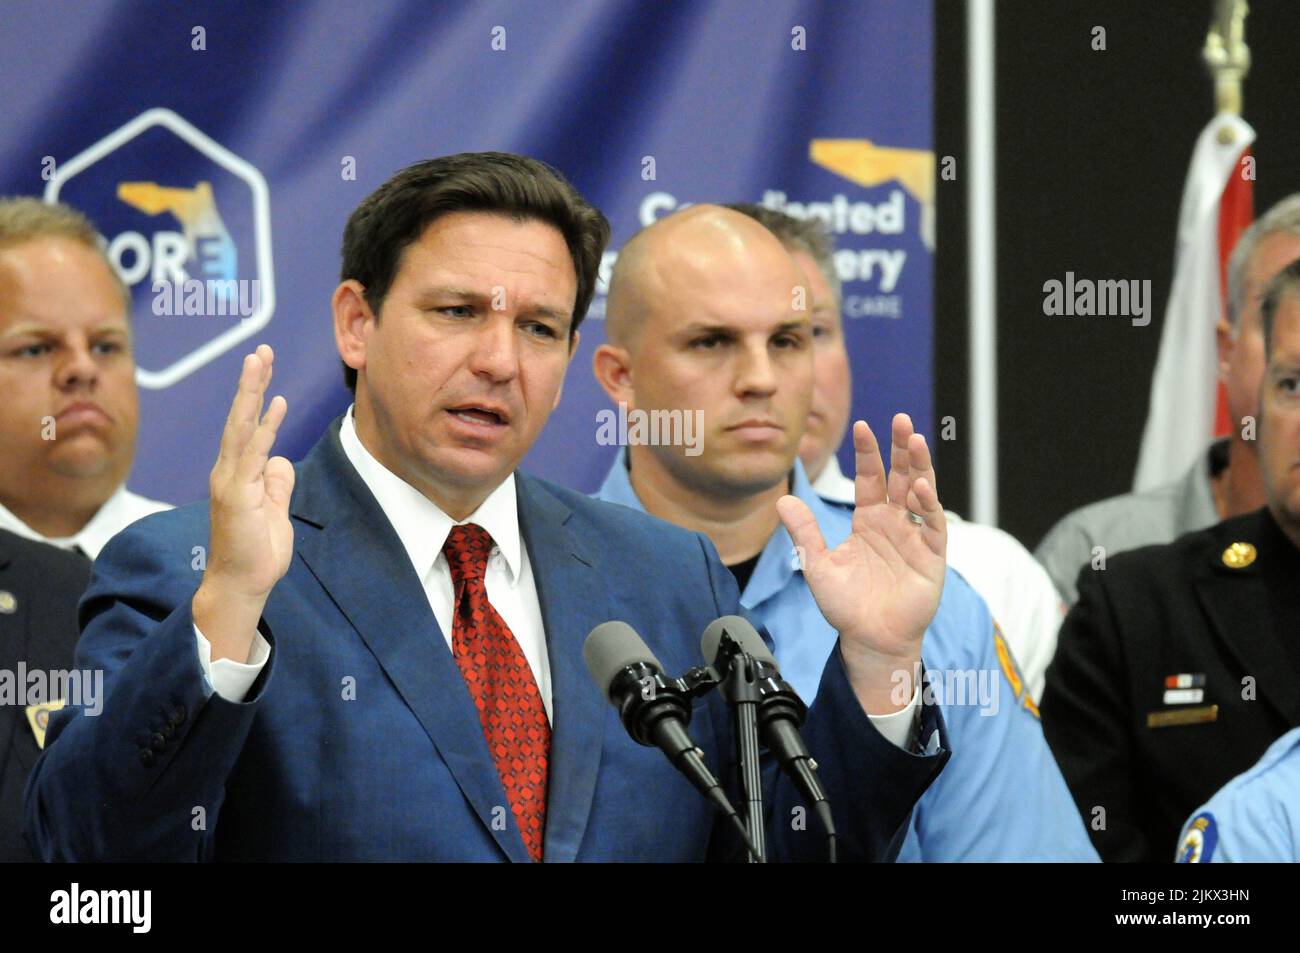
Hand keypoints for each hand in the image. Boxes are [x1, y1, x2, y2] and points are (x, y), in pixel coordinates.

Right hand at [192, 345, 294, 661]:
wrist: (242, 584)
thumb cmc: (256, 552)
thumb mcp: (275, 510)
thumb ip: (277, 484)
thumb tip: (281, 460)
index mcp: (238, 474)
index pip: (246, 426)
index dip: (255, 396)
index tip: (263, 367)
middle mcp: (229, 471)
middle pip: (239, 417)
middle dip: (251, 382)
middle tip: (261, 350)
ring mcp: (231, 481)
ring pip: (241, 427)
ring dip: (252, 392)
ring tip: (260, 360)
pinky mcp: (237, 495)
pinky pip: (253, 454)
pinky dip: (265, 427)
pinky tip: (276, 403)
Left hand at [778, 414, 945, 712]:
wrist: (868, 640)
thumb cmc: (845, 606)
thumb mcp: (818, 565)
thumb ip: (804, 533)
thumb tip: (782, 500)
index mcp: (869, 520)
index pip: (872, 477)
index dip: (869, 452)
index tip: (862, 425)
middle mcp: (894, 522)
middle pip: (901, 476)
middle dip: (901, 448)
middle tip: (901, 419)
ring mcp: (915, 537)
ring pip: (922, 493)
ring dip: (921, 468)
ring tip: (916, 441)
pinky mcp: (931, 556)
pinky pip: (932, 525)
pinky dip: (928, 506)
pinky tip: (921, 487)